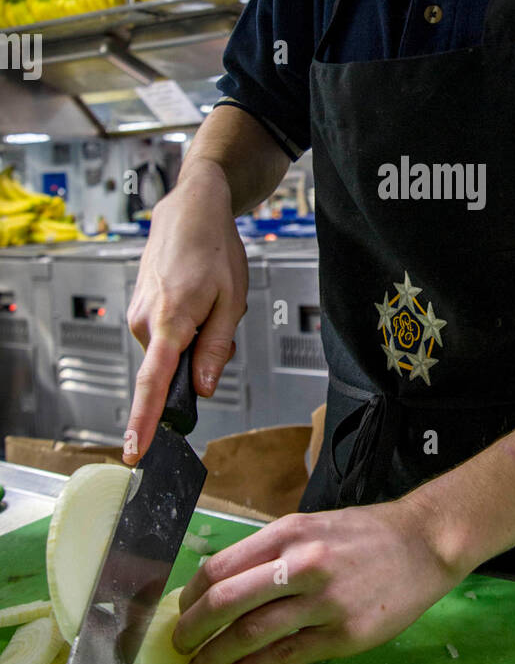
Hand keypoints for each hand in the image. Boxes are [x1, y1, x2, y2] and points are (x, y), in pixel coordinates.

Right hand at [123, 161, 248, 461]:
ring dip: (192, 342)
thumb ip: (216, 348)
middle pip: (170, 370)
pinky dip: (182, 330)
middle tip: (221, 325)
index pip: (153, 383)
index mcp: (170, 321)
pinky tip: (194, 300)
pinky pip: (163, 338)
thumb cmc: (214, 249)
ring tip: (207, 303)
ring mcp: (137, 315)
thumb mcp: (231, 301)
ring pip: (169, 353)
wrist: (190, 212)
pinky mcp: (137, 310)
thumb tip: (203, 388)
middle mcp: (145, 321)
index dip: (144, 422)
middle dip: (199, 361)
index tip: (134, 451)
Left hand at [172, 497, 465, 663]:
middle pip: (227, 601)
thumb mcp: (313, 526)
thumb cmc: (364, 535)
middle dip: (193, 630)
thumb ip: (272, 552)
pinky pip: (284, 658)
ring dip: (215, 658)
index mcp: (289, 533)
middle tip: (180, 646)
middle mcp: (302, 563)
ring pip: (251, 634)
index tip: (182, 612)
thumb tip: (222, 588)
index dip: (192, 596)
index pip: (221, 567)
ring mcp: (325, 601)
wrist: (425, 544)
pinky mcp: (344, 635)